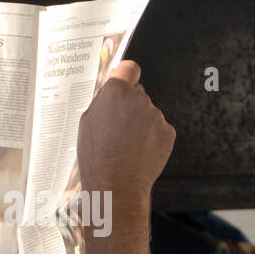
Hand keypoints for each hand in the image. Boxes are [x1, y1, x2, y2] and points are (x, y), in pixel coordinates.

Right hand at [77, 60, 173, 211]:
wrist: (117, 184)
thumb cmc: (98, 157)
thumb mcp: (86, 123)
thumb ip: (101, 103)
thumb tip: (109, 94)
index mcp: (116, 92)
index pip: (128, 68)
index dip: (125, 75)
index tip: (123, 81)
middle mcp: (139, 99)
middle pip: (137, 94)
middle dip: (129, 106)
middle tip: (116, 127)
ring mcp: (156, 116)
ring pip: (147, 113)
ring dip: (139, 124)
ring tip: (125, 144)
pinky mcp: (168, 132)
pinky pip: (158, 129)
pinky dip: (150, 138)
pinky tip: (137, 151)